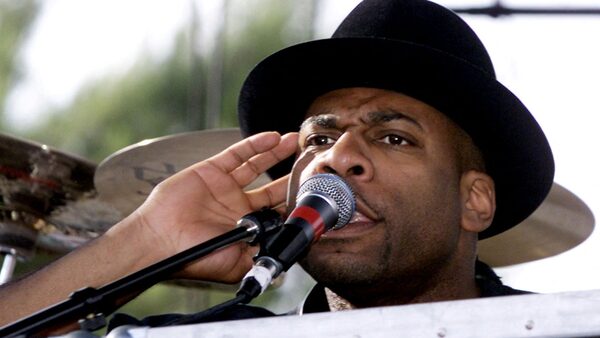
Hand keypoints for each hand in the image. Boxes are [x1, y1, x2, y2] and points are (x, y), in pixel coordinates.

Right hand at [113, 131, 298, 282]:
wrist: (161, 241)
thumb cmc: (195, 256)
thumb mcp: (236, 264)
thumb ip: (262, 256)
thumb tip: (286, 255)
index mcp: (245, 226)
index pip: (276, 211)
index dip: (294, 202)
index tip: (312, 192)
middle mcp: (237, 205)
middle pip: (271, 186)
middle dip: (290, 175)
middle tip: (308, 163)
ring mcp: (224, 186)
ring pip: (256, 165)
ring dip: (276, 153)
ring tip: (294, 142)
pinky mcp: (211, 170)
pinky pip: (237, 153)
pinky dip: (256, 144)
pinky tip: (273, 137)